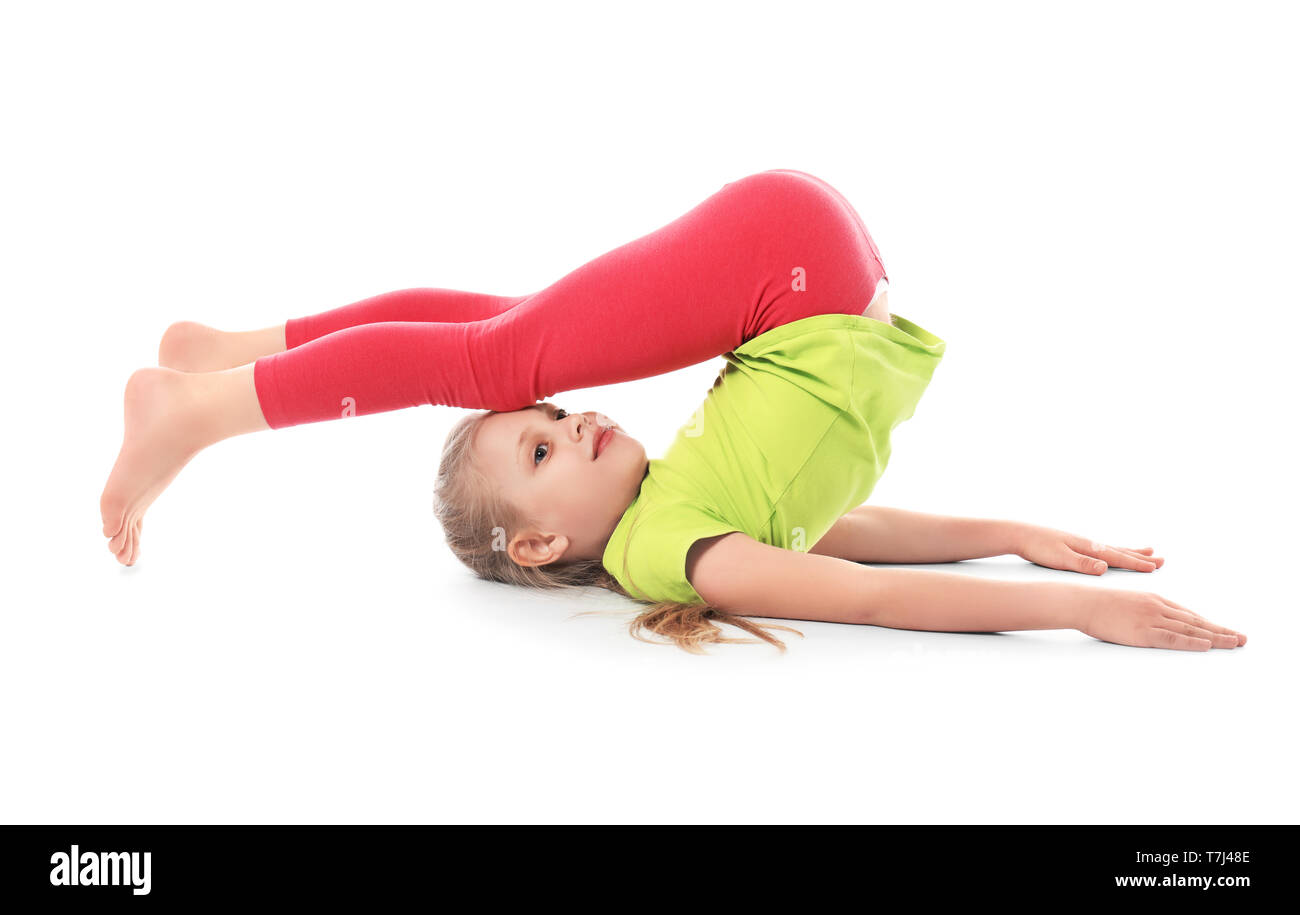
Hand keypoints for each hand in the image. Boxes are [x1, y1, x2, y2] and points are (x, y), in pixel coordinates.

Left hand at [1016, 525, 1163, 575]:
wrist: (1020, 534)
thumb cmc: (1038, 547)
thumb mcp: (1060, 558)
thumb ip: (1083, 563)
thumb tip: (1105, 567)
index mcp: (1088, 548)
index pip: (1117, 557)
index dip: (1136, 563)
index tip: (1155, 567)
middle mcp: (1089, 544)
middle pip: (1121, 551)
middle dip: (1141, 557)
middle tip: (1162, 559)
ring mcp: (1083, 543)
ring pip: (1113, 548)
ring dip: (1131, 551)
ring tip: (1148, 550)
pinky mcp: (1075, 545)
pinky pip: (1102, 549)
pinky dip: (1115, 550)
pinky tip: (1114, 551)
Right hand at [1078, 588, 1245, 650]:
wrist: (1083, 602)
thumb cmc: (1100, 604)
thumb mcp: (1128, 603)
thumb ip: (1144, 611)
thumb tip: (1155, 623)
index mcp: (1155, 600)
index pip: (1189, 615)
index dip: (1209, 624)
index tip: (1225, 630)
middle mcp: (1159, 607)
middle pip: (1196, 622)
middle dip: (1221, 630)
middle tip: (1242, 638)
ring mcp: (1152, 619)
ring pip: (1191, 630)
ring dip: (1215, 637)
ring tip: (1234, 643)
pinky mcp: (1144, 632)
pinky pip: (1173, 639)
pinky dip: (1192, 642)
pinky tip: (1207, 645)